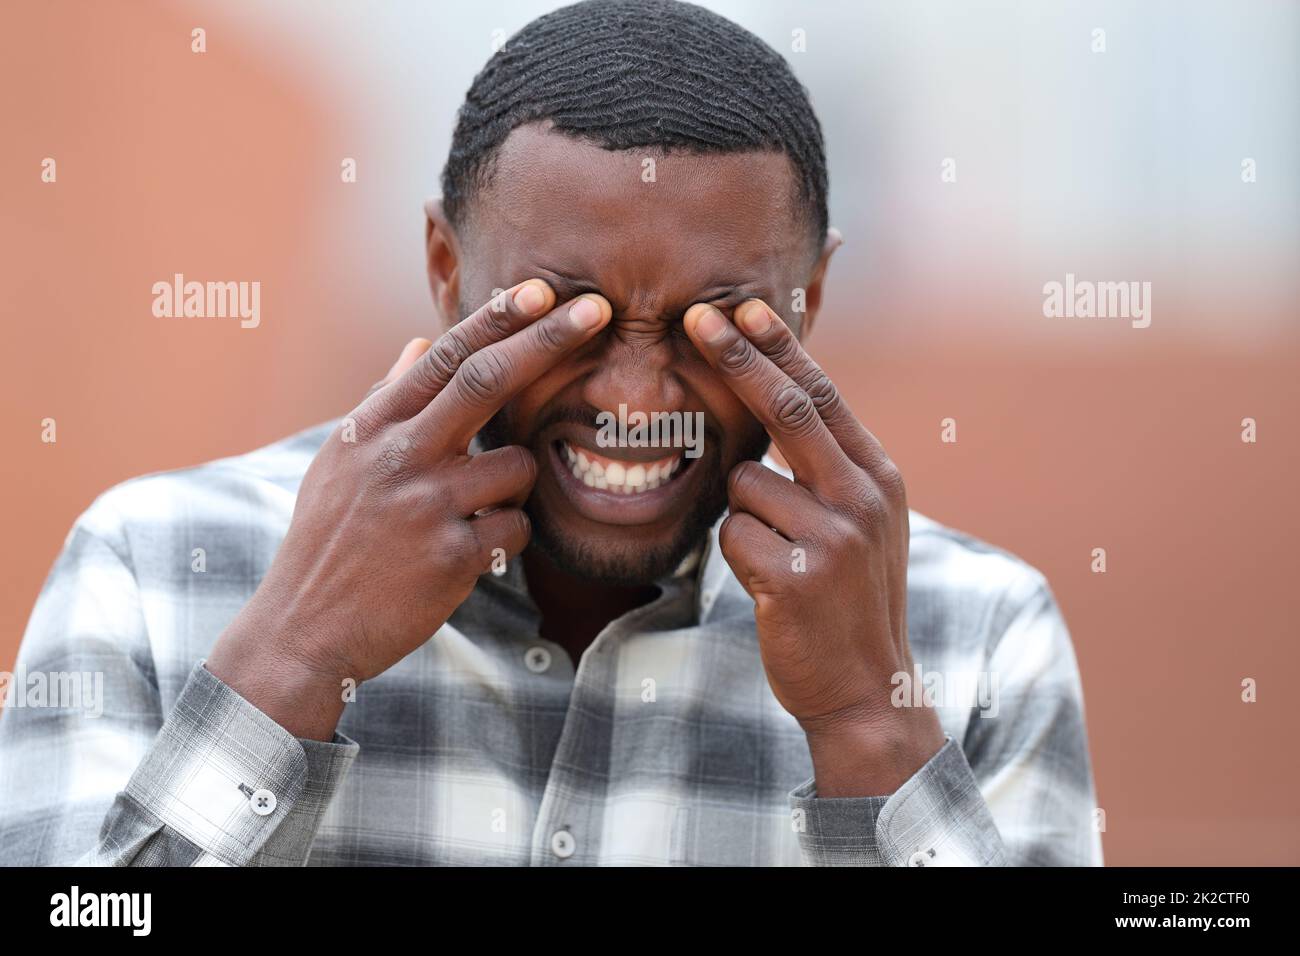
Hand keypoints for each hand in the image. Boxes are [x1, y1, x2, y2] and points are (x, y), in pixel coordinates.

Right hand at [207, 281, 611, 738]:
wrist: (304, 629)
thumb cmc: (329, 540)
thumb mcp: (341, 463)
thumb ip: (384, 403)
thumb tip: (416, 345)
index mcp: (371, 430)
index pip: (443, 358)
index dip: (496, 319)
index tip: (541, 289)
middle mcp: (398, 458)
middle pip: (486, 382)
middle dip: (547, 340)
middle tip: (597, 310)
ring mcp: (426, 507)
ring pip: (518, 469)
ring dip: (517, 486)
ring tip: (473, 515)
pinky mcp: (451, 557)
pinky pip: (516, 529)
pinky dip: (507, 537)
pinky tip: (470, 555)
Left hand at [684, 299, 943, 794]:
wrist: (867, 686)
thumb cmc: (848, 598)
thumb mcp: (861, 523)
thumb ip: (829, 467)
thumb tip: (780, 401)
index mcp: (878, 477)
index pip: (824, 394)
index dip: (779, 348)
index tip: (742, 307)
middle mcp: (864, 497)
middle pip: (789, 408)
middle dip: (737, 357)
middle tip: (693, 315)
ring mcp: (835, 536)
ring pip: (745, 484)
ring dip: (743, 515)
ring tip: (779, 560)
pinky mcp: (798, 575)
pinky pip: (733, 534)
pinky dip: (737, 554)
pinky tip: (770, 587)